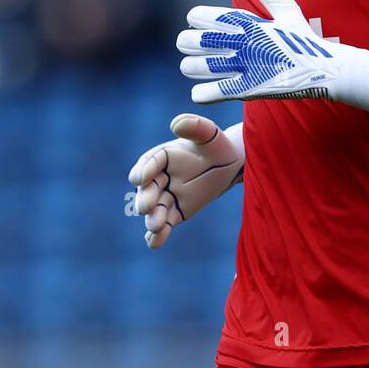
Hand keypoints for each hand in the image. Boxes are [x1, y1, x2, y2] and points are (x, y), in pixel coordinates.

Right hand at [128, 113, 243, 248]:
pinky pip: (165, 223)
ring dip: (152, 218)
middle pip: (148, 189)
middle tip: (146, 207)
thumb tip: (176, 124)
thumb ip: (195, 126)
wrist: (229, 165)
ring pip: (155, 209)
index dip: (144, 170)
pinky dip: (157, 235)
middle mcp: (159, 176)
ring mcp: (166, 196)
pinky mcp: (175, 212)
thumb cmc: (216, 145)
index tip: (138, 178)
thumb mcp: (209, 133)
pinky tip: (153, 243)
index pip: (149, 162)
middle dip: (146, 198)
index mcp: (161, 155)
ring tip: (155, 226)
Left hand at [177, 0, 368, 112]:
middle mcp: (243, 43)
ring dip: (191, 66)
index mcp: (249, 23)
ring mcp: (244, 67)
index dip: (198, 18)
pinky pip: (216, 92)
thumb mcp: (289, 13)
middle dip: (187, 42)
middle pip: (199, 41)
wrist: (324, 69)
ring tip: (187, 66)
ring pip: (202, 66)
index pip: (211, 17)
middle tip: (184, 44)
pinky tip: (198, 92)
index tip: (193, 20)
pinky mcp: (249, 89)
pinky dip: (203, 93)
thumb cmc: (305, 41)